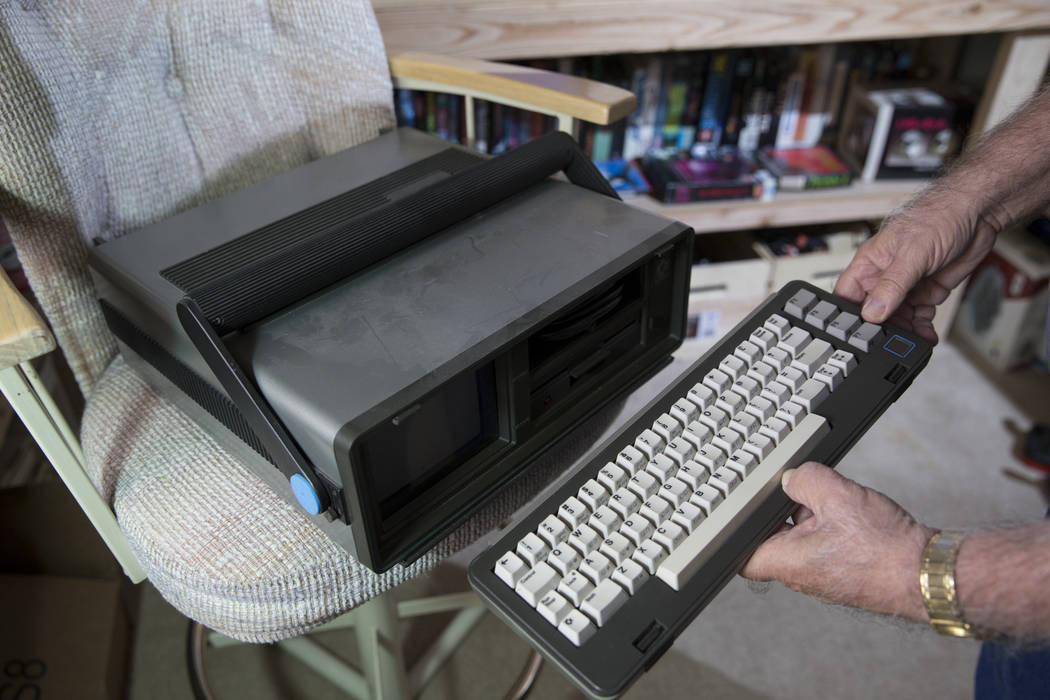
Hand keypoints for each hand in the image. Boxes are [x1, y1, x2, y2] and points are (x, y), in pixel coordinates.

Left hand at [740, 462, 933, 621]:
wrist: (929, 573)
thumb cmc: (886, 547)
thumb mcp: (838, 495)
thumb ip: (806, 479)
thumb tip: (793, 477)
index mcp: (790, 562)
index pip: (742, 557)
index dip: (737, 534)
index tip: (741, 513)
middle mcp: (805, 578)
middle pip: (774, 544)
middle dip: (781, 515)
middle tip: (794, 492)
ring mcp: (827, 581)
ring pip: (803, 545)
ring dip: (809, 520)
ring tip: (830, 501)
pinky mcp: (848, 578)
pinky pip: (827, 551)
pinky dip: (831, 530)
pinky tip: (850, 515)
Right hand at [834, 192, 997, 343]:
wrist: (978, 215)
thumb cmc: (940, 217)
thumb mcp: (912, 253)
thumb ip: (892, 285)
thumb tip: (872, 312)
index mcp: (870, 264)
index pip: (848, 295)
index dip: (847, 316)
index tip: (856, 334)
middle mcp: (885, 277)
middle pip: (873, 313)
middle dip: (881, 329)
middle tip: (889, 343)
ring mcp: (906, 286)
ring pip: (897, 319)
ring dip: (904, 332)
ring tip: (912, 342)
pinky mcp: (926, 292)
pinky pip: (918, 317)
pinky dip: (922, 329)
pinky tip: (925, 337)